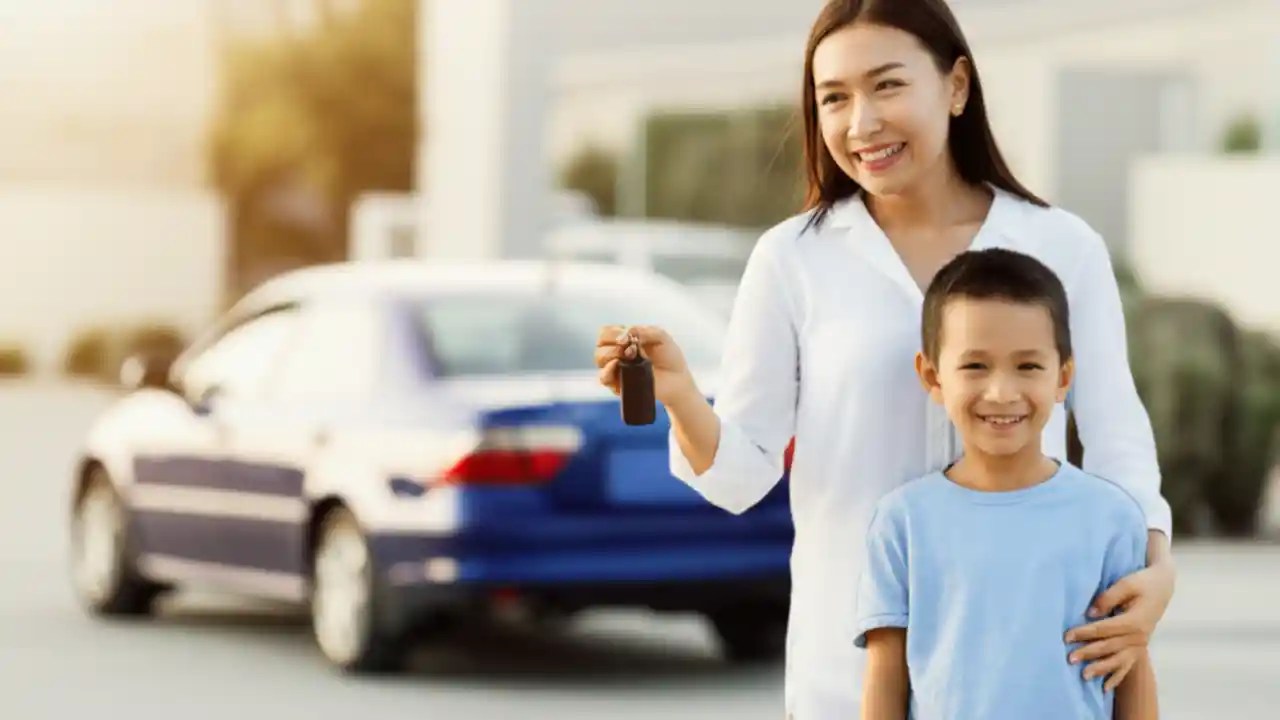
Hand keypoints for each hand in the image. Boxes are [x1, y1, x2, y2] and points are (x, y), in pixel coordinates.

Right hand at [594, 324, 697, 405]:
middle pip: (600, 344)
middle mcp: (616, 353)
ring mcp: (616, 369)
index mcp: (623, 340)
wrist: (678, 378)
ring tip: (629, 356)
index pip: (605, 333)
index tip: (627, 336)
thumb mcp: (661, 337)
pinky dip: (607, 370)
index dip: (613, 333)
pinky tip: (617, 365)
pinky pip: (603, 378)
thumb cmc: (669, 356)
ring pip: (599, 358)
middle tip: (630, 347)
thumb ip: (644, 331)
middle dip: (612, 342)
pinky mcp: (618, 385)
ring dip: (611, 354)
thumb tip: (627, 333)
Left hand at [1065, 562, 1175, 691]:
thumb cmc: (1142, 583)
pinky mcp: (1140, 647)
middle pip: (1109, 647)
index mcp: (1135, 621)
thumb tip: (1091, 613)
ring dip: (1101, 668)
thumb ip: (1108, 598)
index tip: (1067, 637)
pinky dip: (1117, 677)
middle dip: (1088, 653)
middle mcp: (1139, 636)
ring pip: (1118, 660)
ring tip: (1084, 676)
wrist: (1162, 587)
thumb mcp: (1126, 583)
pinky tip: (1105, 687)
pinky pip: (1128, 665)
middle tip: (1069, 659)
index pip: (1105, 629)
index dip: (1085, 633)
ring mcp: (1141, 644)